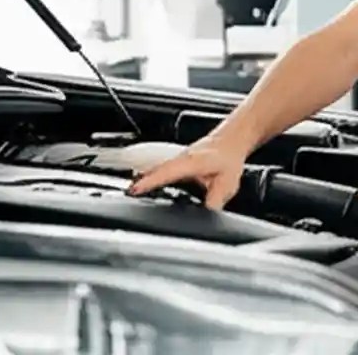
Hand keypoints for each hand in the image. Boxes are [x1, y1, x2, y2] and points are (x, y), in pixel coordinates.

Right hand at [126, 136, 248, 208]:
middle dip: (140, 182)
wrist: (231, 141)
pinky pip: (160, 169)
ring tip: (130, 193)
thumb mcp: (227, 184)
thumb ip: (215, 200)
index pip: (167, 172)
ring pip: (156, 169)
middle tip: (126, 195)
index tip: (136, 190)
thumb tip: (207, 216)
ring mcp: (177, 159)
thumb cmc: (228, 160)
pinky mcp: (176, 162)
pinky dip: (150, 177)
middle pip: (155, 170)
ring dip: (143, 179)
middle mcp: (181, 159)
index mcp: (192, 162)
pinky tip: (144, 186)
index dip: (151, 182)